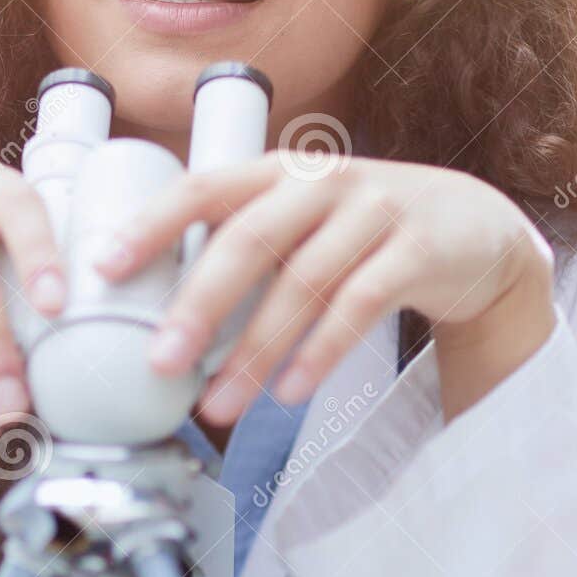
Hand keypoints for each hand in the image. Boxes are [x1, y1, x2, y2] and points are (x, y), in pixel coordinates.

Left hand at [90, 153, 555, 423]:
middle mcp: (323, 182)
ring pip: (303, 284)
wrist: (472, 227)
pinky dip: (320, 354)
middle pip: (250, 241)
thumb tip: (159, 315)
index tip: (104, 268)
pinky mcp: (418, 250)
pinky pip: (360, 306)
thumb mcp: (302, 221)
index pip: (204, 186)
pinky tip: (290, 394)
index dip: (152, 224)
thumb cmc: (362, 232)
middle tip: (162, 362)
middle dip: (199, 306)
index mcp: (278, 172)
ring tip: (219, 404)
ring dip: (256, 351)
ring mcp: (375, 212)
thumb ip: (244, 247)